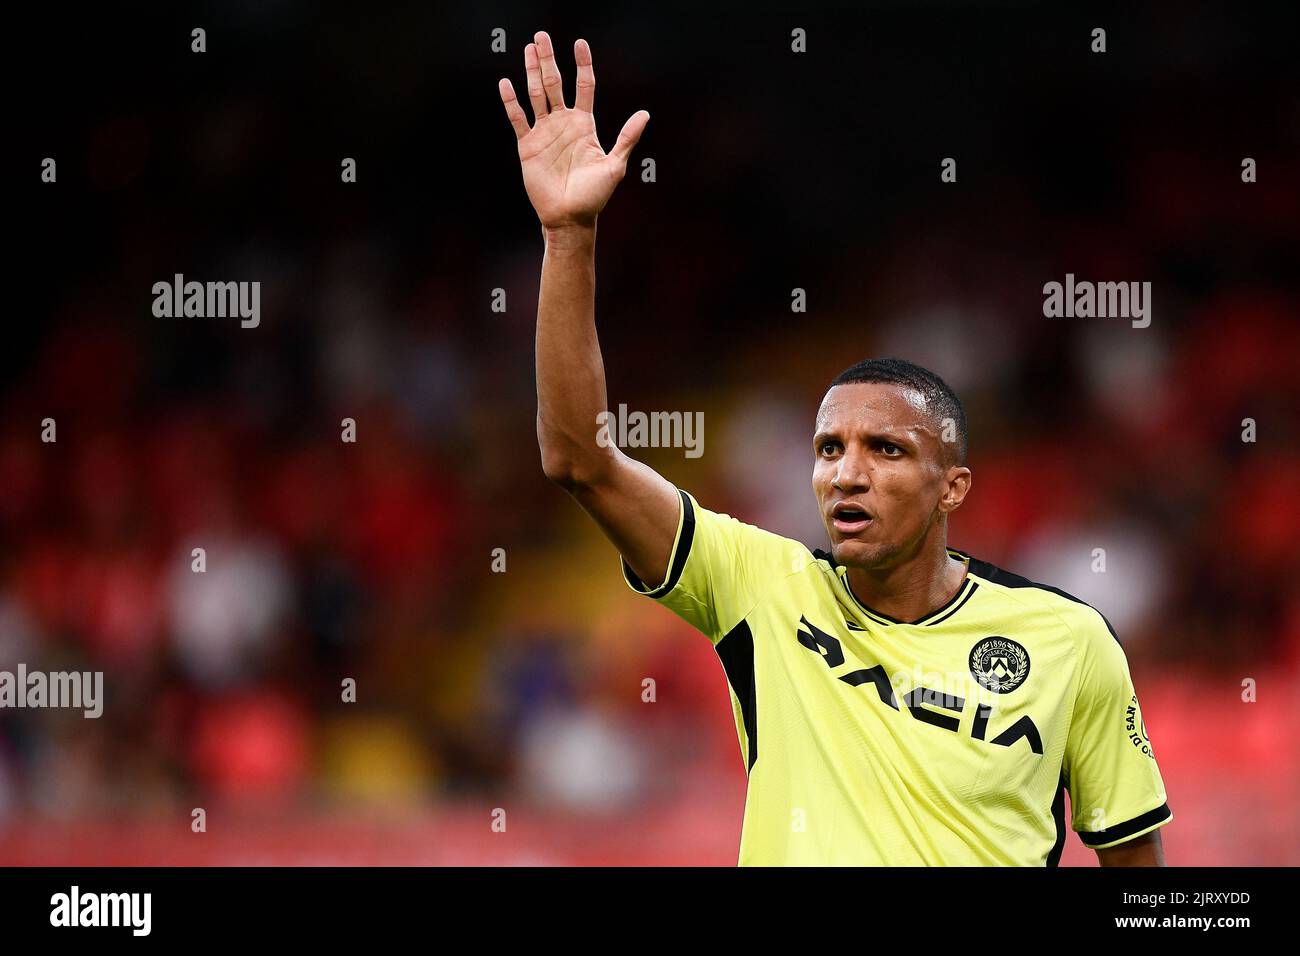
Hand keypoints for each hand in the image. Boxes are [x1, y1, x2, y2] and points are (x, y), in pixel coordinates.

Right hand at [499, 32, 648, 229]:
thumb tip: (645, 114)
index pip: (584, 86)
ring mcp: (545, 133)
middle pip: (555, 84)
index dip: (582, 64)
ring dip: (532, 72)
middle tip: (542, 36)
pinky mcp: (528, 146)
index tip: (579, 43)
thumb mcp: (615, 166)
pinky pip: (518, 119)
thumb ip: (627, 139)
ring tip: (528, 49)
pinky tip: (506, 83)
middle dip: (549, 60)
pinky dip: (512, 102)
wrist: (569, 218)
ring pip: (536, 95)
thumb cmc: (594, 196)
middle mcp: (563, 124)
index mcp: (585, 125)